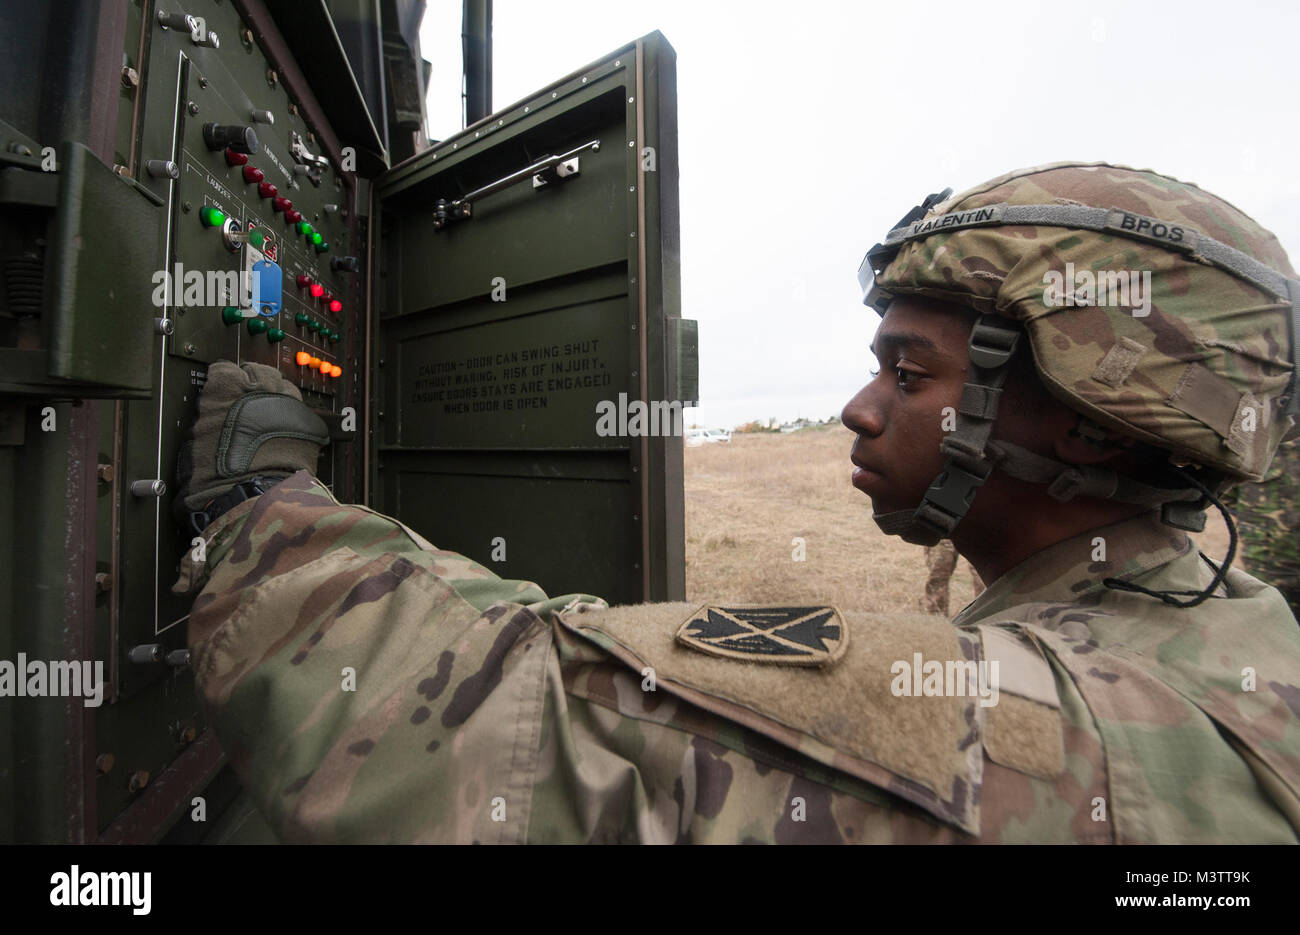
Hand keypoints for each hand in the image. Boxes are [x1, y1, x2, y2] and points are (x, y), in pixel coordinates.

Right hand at [175, 360, 328, 521]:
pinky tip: (288, 435)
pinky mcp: (309, 424)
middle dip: (255, 382)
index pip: (225, 368)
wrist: (253, 497)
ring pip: (286, 387)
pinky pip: (304, 413)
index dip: (224, 380)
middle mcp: (259, 389)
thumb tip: (210, 417)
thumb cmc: (216, 476)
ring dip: (278, 397)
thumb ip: (207, 417)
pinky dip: (297, 421)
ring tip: (271, 417)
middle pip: (261, 371)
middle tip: (250, 399)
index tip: (224, 388)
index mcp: (226, 388)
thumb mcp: (195, 441)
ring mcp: (288, 404)